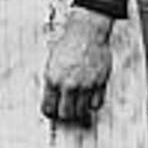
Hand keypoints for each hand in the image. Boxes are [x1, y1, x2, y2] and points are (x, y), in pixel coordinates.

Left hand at [41, 6, 113, 127]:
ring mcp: (85, 85)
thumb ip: (52, 82)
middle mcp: (68, 85)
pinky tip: (89, 97)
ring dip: (79, 110)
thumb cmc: (68, 44)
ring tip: (78, 104)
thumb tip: (52, 99)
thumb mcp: (52, 63)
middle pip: (65, 114)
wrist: (86, 32)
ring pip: (81, 111)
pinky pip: (96, 104)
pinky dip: (93, 104)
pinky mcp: (99, 83)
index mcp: (53, 79)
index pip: (48, 108)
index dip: (50, 112)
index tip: (52, 111)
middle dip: (64, 114)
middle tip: (66, 109)